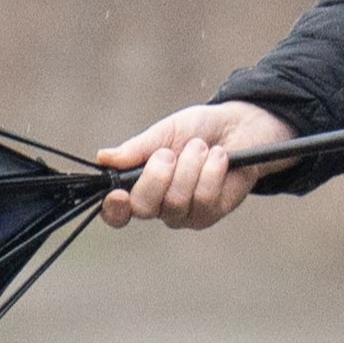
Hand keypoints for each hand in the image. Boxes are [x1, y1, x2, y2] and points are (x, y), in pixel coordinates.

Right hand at [93, 100, 289, 230]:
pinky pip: (204, 199)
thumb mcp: (165, 132)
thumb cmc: (198, 130)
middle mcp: (158, 205)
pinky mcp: (210, 214)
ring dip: (189, 167)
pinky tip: (219, 158)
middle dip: (156, 177)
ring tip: (201, 146)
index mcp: (139, 185)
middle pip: (143, 208)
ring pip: (175, 202)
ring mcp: (184, 213)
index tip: (119, 193)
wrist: (239, 129)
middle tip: (170, 153)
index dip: (114, 208)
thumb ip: (138, 149)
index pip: (117, 212)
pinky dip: (211, 172)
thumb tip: (104, 158)